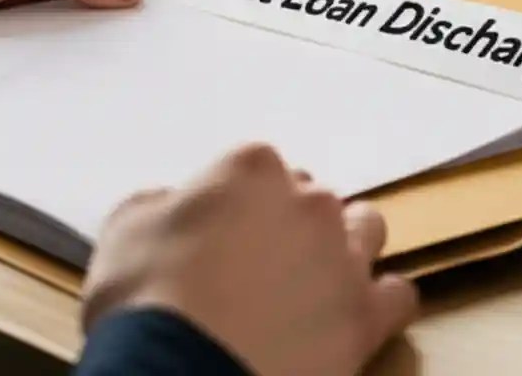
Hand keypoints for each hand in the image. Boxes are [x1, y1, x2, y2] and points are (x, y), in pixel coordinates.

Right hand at [82, 144, 418, 375]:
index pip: (257, 167)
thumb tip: (173, 206)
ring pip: (368, 230)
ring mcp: (345, 257)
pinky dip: (380, 302)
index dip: (237, 201)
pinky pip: (398, 295)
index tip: (223, 229)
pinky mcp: (367, 315)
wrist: (184, 374)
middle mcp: (310, 202)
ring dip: (346, 247)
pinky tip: (356, 314)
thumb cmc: (147, 300)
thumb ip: (158, 204)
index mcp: (252, 169)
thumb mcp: (123, 230)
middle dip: (292, 222)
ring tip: (318, 278)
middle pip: (314, 197)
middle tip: (263, 260)